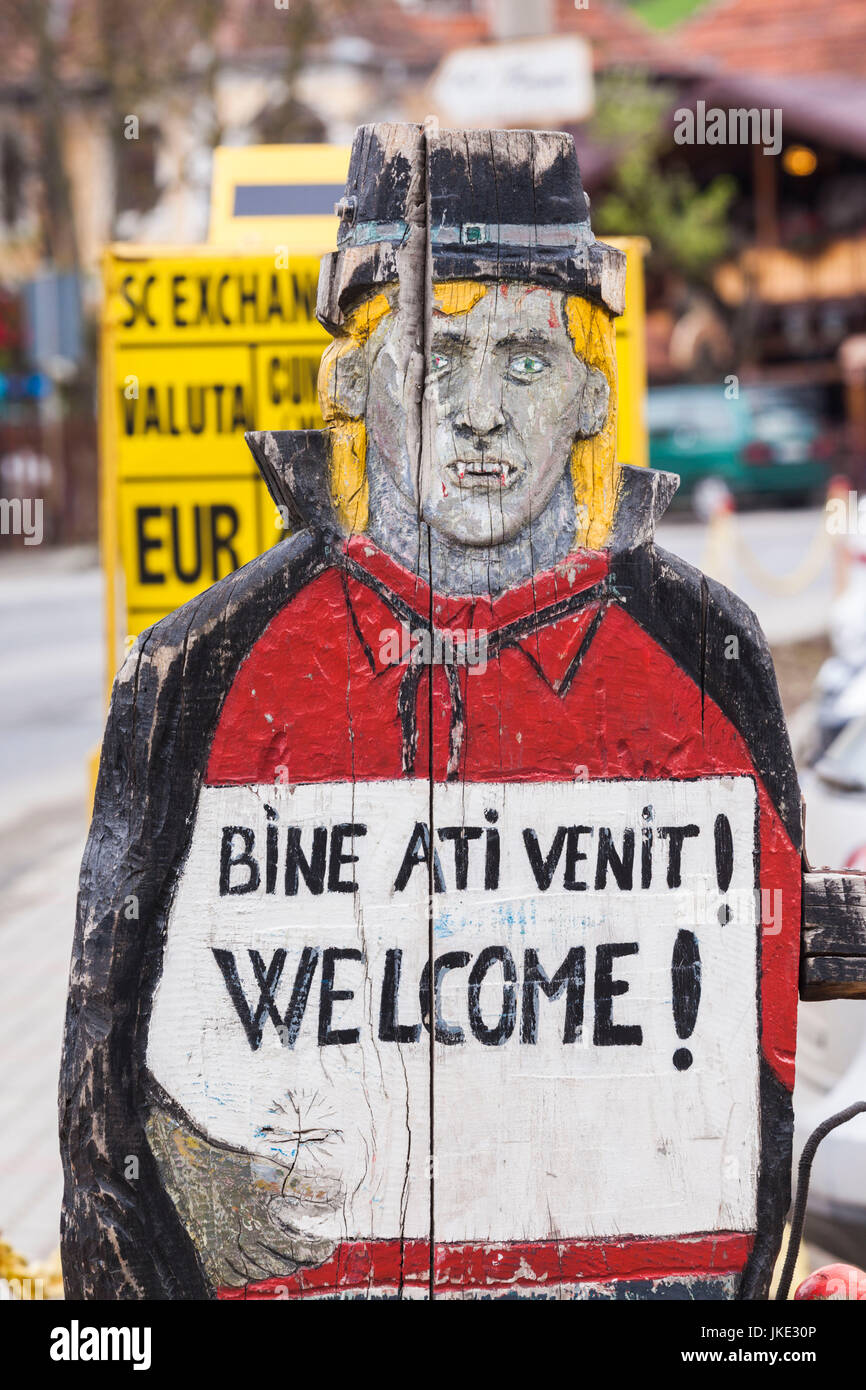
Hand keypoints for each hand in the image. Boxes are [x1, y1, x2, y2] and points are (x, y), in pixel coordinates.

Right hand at [145, 1102, 339, 1289]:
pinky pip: (234, 1277)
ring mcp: (220, 1252)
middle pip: (280, 1265)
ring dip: (276, 1265)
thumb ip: (303, 1185)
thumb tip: (337, 1191)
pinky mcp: (207, 1256)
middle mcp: (238, 1242)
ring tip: (287, 1253)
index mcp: (256, 1220)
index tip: (327, 1244)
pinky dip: (249, 1272)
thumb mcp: (267, 1170)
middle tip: (311, 1248)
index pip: (297, 1249)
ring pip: (258, 1273)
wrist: (183, 1165)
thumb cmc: (227, 1164)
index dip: (316, 1250)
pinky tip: (257, 1259)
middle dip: (300, 1259)